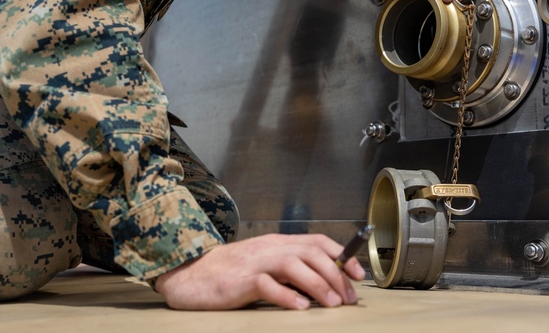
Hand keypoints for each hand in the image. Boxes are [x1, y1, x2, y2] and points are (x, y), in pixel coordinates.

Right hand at [154, 233, 365, 309]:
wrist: (192, 275)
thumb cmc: (230, 273)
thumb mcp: (264, 264)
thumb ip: (290, 269)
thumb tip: (323, 284)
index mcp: (278, 243)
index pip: (317, 241)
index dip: (341, 256)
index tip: (357, 275)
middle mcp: (270, 248)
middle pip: (311, 252)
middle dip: (335, 274)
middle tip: (347, 297)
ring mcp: (255, 262)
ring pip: (293, 264)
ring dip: (317, 284)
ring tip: (331, 303)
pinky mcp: (240, 280)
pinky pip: (266, 284)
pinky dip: (286, 295)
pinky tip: (299, 307)